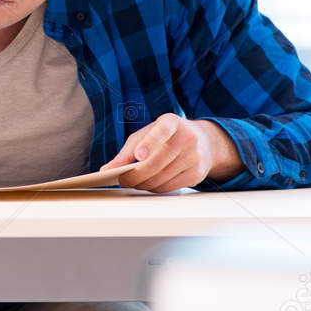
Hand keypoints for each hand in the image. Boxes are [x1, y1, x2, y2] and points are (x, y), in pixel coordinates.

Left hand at [99, 113, 240, 192]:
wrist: (204, 142)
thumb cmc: (168, 137)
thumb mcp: (147, 135)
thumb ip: (126, 151)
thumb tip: (106, 170)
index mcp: (172, 123)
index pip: (162, 131)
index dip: (150, 143)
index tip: (138, 155)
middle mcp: (187, 138)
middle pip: (156, 163)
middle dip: (135, 176)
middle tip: (123, 180)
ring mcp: (195, 157)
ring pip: (161, 178)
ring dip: (143, 184)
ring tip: (133, 181)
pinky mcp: (196, 174)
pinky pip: (169, 187)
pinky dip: (155, 188)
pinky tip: (148, 183)